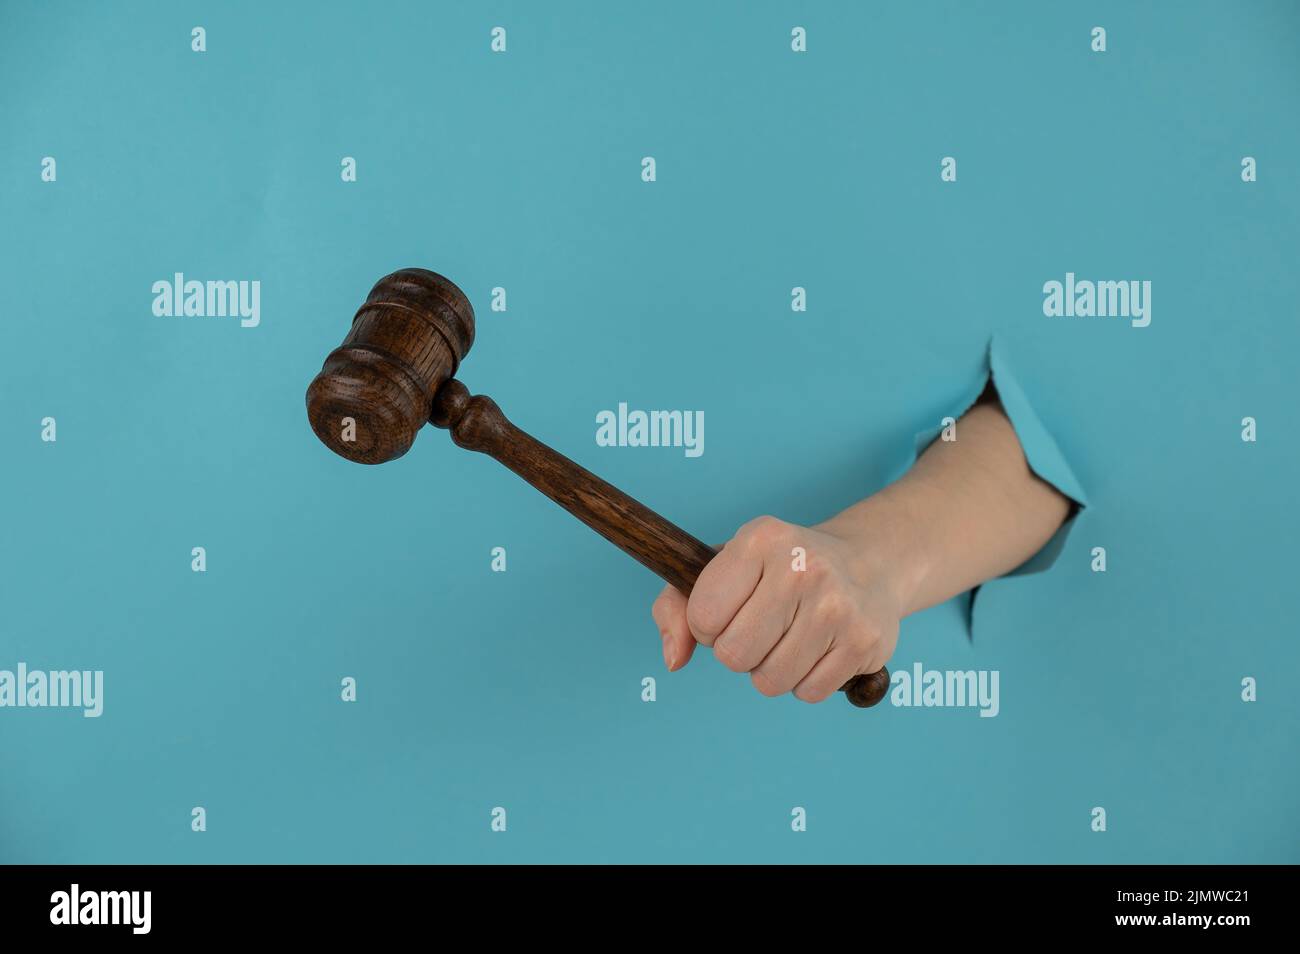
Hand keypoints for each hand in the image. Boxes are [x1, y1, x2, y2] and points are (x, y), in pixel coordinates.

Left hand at [650, 515, 905, 702]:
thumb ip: (675, 607)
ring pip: (770, 681)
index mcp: (759, 539)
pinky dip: (805, 681)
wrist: (866, 562)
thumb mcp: (723, 567)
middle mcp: (802, 567)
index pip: (702, 617)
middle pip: (734, 655)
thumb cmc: (778, 570)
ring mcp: (837, 605)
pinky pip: (808, 693)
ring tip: (790, 637)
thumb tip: (673, 660)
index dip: (708, 625)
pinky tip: (818, 648)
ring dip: (770, 670)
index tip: (730, 610)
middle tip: (761, 627)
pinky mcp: (864, 640)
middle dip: (739, 652)